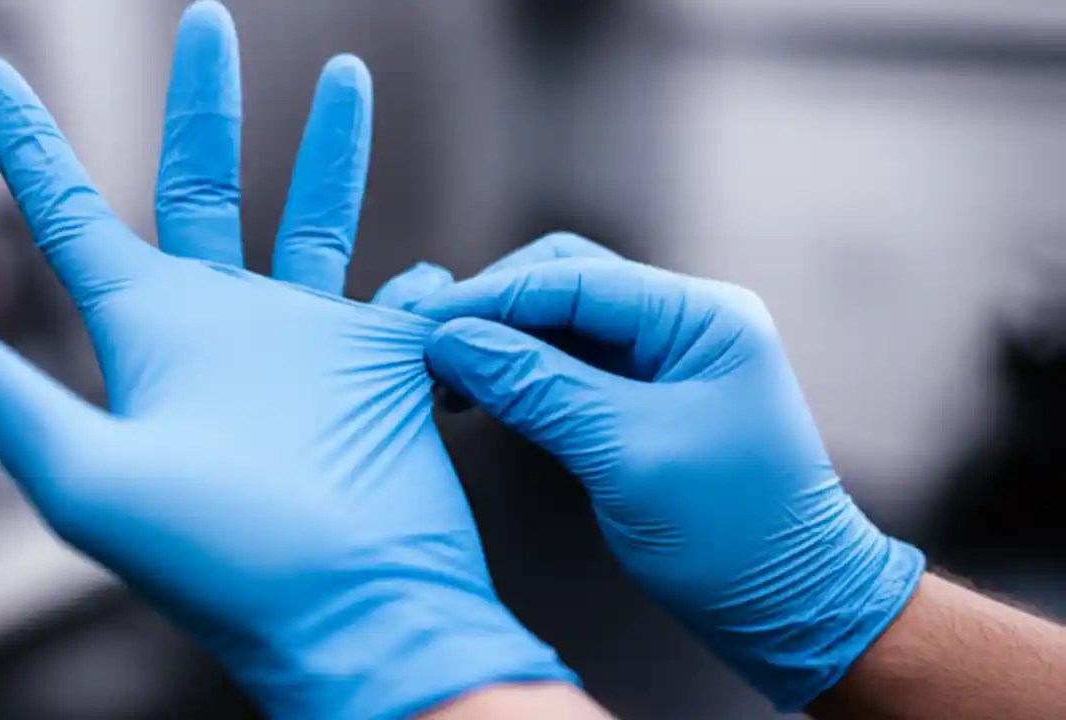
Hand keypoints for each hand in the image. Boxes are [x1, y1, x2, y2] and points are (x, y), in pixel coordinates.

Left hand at [0, 4, 569, 717]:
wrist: (356, 609)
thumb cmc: (222, 562)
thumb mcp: (90, 479)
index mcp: (149, 336)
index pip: (71, 215)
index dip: (25, 142)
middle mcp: (226, 325)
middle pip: (203, 183)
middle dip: (203, 100)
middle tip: (206, 20)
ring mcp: (310, 340)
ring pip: (316, 212)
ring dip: (330, 145)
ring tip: (350, 70)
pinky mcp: (388, 361)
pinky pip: (409, 293)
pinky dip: (425, 274)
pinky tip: (434, 264)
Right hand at [377, 233, 924, 710]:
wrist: (793, 606)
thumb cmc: (734, 535)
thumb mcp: (626, 454)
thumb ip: (537, 389)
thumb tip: (452, 341)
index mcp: (702, 319)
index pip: (578, 279)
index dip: (494, 297)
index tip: (427, 323)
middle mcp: (686, 324)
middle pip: (568, 284)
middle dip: (496, 311)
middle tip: (429, 347)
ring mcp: (668, 359)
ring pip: (564, 324)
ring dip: (504, 343)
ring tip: (446, 376)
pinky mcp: (648, 398)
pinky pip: (572, 365)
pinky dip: (523, 375)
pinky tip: (483, 395)